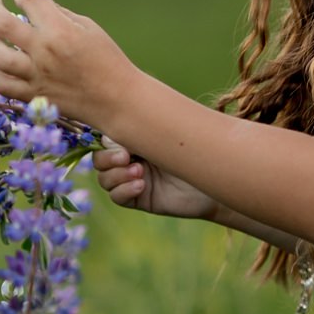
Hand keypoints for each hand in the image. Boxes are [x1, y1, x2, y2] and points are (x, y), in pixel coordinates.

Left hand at [0, 0, 140, 128]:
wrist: (117, 99)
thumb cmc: (107, 59)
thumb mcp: (88, 27)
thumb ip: (59, 15)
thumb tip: (35, 4)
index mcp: (61, 31)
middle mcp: (44, 52)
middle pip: (1, 23)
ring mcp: (36, 76)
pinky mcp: (33, 96)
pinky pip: (0, 84)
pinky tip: (0, 64)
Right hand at [93, 136, 216, 220]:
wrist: (214, 180)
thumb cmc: (197, 151)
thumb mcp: (169, 136)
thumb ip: (146, 127)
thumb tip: (121, 113)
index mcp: (134, 138)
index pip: (105, 139)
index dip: (105, 142)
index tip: (121, 142)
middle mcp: (130, 158)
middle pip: (99, 160)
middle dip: (108, 159)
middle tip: (127, 157)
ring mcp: (132, 179)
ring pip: (105, 179)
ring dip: (117, 176)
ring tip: (140, 173)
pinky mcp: (139, 199)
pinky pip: (117, 197)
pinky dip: (123, 191)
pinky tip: (141, 186)